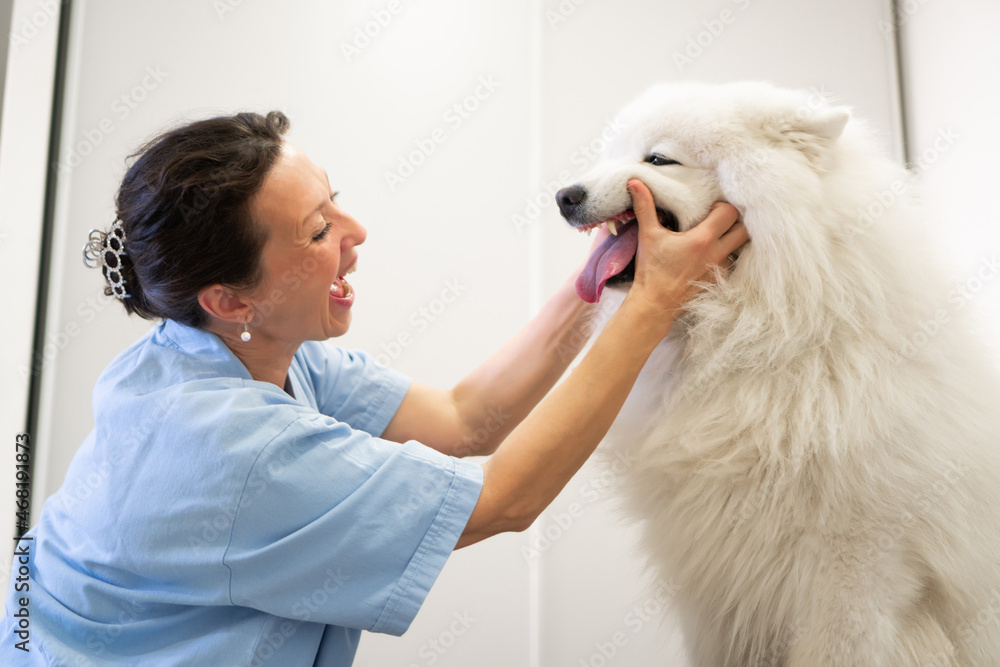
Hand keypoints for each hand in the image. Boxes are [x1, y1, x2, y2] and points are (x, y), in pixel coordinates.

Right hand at [625, 179, 747, 318]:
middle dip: (735, 222)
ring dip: (731, 239)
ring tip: (716, 236)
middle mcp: (717, 254)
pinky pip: (731, 263)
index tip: (709, 209)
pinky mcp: (718, 281)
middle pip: (744, 230)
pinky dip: (724, 256)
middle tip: (718, 220)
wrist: (654, 303)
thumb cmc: (651, 270)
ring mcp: (720, 269)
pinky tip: (709, 255)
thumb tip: (635, 182)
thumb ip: (644, 207)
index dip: (723, 206)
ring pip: (739, 248)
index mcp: (702, 239)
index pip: (730, 213)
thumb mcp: (648, 235)